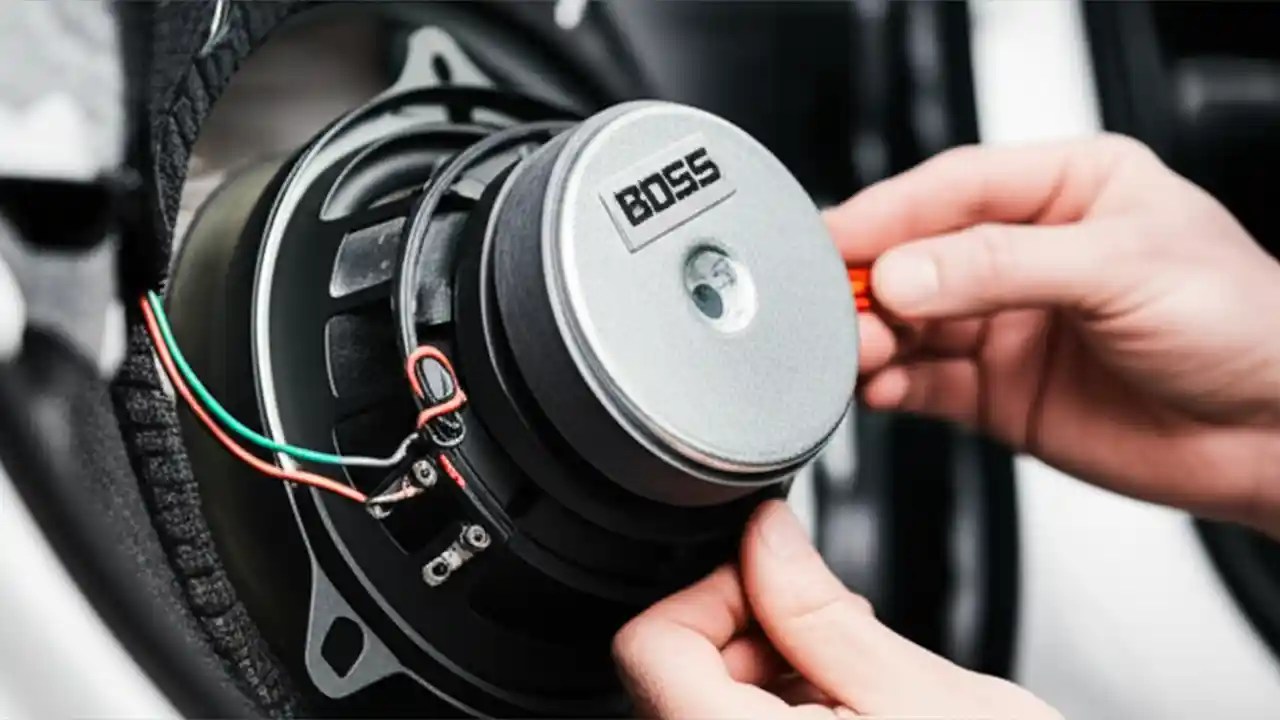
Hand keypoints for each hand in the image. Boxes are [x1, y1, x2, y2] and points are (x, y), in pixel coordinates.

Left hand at [614, 500, 1062, 718]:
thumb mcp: (929, 701)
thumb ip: (822, 614)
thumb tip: (767, 537)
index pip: (648, 647)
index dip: (715, 592)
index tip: (774, 583)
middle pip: (670, 678)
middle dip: (750, 636)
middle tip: (831, 635)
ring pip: (701, 711)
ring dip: (765, 680)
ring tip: (852, 687)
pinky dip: (772, 719)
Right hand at [829, 135, 1279, 536]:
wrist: (1278, 440)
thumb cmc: (1243, 327)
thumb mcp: (1122, 268)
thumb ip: (1003, 267)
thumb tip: (907, 273)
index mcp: (1065, 190)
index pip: (954, 188)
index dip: (891, 211)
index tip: (839, 239)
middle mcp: (1026, 254)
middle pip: (919, 256)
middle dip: (873, 280)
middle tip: (837, 303)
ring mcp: (1007, 325)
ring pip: (912, 323)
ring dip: (874, 337)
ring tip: (858, 350)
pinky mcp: (997, 392)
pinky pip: (925, 384)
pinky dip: (894, 387)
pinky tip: (880, 389)